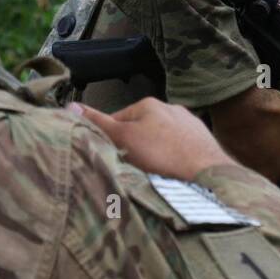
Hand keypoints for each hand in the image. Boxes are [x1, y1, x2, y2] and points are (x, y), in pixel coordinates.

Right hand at [74, 97, 232, 178]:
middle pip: (140, 130)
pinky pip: (178, 149)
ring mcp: (189, 124)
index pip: (117, 119)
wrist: (208, 173)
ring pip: (160, 140)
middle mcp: (171, 108)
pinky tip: (171, 173)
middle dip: (133, 148)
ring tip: (152, 174)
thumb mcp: (123, 139)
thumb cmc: (163, 155)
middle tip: (130, 168)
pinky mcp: (202, 141)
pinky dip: (172, 160)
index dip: (109, 140)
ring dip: (153, 155)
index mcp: (149, 104)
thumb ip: (98, 123)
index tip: (108, 158)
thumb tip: (71, 106)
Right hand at [208, 85, 279, 182]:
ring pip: (261, 164)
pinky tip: (247, 135)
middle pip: (279, 165)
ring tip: (259, 132)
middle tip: (272, 132)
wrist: (236, 104)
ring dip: (261, 152)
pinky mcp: (233, 164)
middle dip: (277, 151)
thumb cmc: (270, 110)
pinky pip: (242, 161)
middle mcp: (272, 176)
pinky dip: (245, 150)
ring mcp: (250, 172)